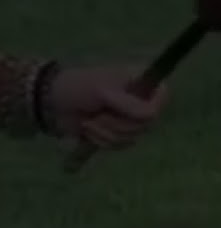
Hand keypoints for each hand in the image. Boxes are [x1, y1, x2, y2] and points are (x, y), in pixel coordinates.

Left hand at [50, 65, 165, 146]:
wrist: (52, 102)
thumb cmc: (80, 88)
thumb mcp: (105, 92)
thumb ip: (131, 104)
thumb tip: (152, 116)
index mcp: (141, 82)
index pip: (162, 98)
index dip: (149, 109)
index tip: (130, 110)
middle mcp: (139, 100)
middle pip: (146, 123)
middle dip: (118, 123)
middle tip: (100, 114)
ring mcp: (127, 118)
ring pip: (132, 137)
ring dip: (106, 132)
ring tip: (90, 121)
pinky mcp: (116, 133)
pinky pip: (120, 145)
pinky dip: (101, 140)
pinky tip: (88, 130)